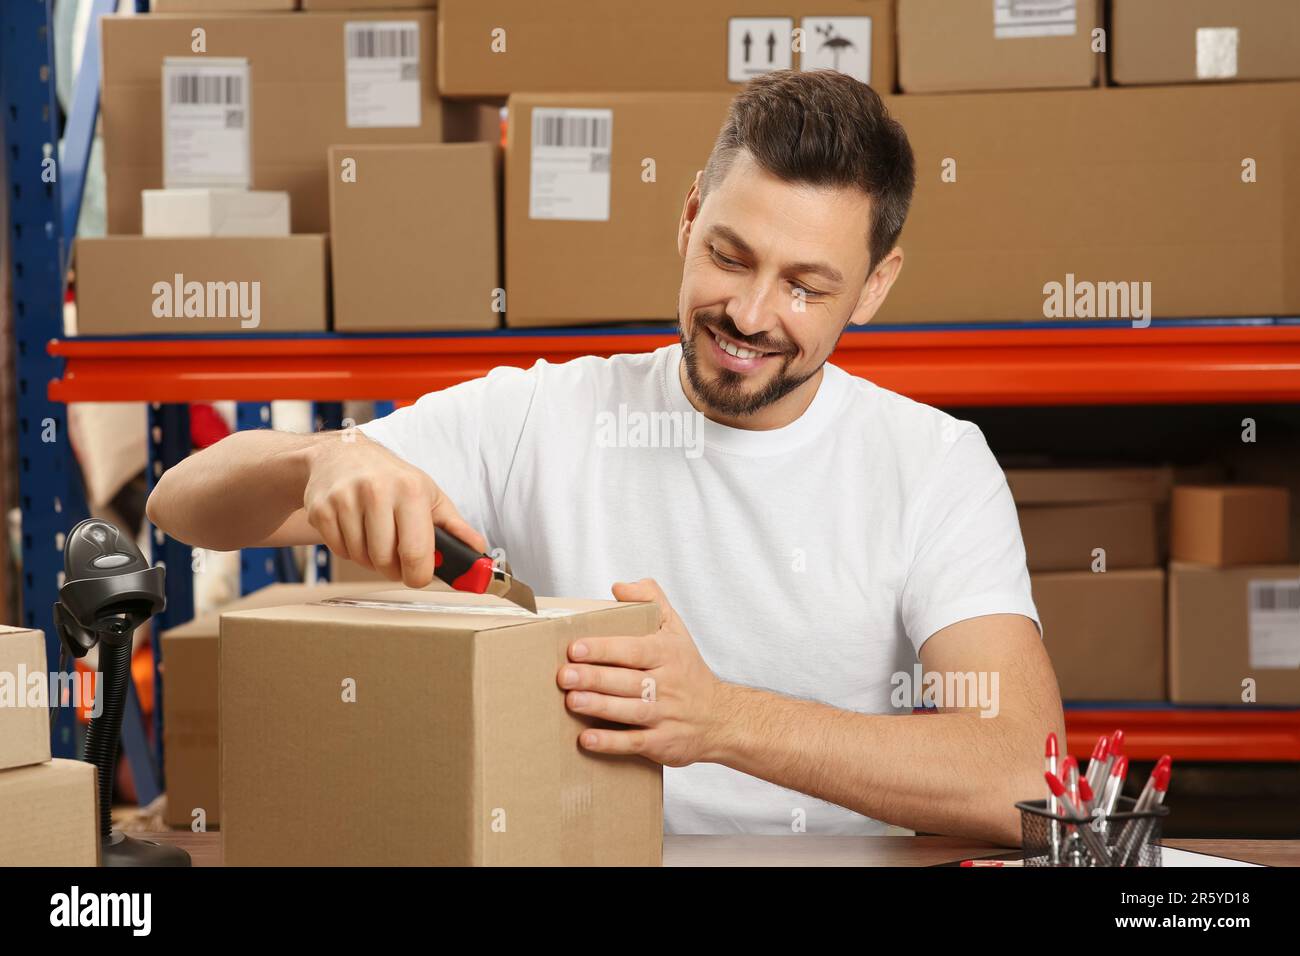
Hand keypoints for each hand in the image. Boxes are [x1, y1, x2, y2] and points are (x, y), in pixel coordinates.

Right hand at [303, 432, 486, 587]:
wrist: (340, 454)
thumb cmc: (392, 478)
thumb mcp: (429, 494)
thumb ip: (454, 526)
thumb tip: (478, 549)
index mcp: (410, 490)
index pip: (416, 552)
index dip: (419, 575)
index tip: (419, 576)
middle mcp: (376, 492)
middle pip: (385, 561)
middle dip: (394, 569)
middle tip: (396, 557)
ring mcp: (345, 500)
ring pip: (361, 558)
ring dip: (371, 559)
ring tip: (376, 537)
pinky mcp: (321, 509)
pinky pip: (339, 550)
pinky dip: (349, 549)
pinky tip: (355, 529)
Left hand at [557, 578, 730, 766]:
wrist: (720, 717)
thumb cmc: (688, 670)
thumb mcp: (676, 629)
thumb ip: (651, 599)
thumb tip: (618, 587)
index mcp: (668, 654)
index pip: (635, 650)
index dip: (605, 649)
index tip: (576, 648)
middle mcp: (668, 684)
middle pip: (628, 681)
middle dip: (594, 678)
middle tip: (564, 675)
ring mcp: (666, 715)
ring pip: (630, 711)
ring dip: (599, 707)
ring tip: (571, 701)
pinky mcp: (662, 743)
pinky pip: (635, 743)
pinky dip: (610, 743)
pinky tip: (586, 739)